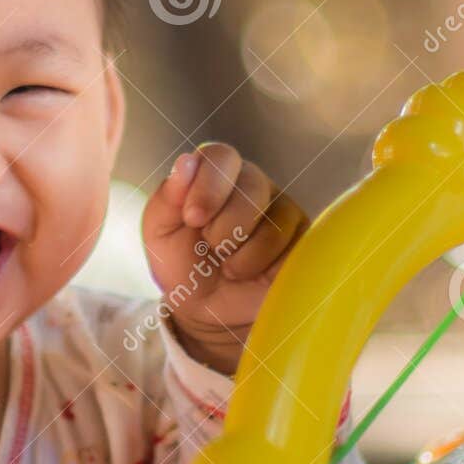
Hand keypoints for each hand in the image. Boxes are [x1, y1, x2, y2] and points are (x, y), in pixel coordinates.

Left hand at [142, 143, 308, 373]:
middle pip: (251, 186)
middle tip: (210, 247)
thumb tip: (186, 162)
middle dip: (223, 227)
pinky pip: (291, 248)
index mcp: (217, 173)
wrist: (206, 308)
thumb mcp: (160, 231)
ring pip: (272, 223)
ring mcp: (283, 210)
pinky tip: (249, 274)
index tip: (193, 219)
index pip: (221, 156)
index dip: (208, 186)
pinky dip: (260, 267)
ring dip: (239, 255)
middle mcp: (254, 184)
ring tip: (227, 266)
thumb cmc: (182, 262)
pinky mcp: (303, 239)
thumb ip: (167, 197)